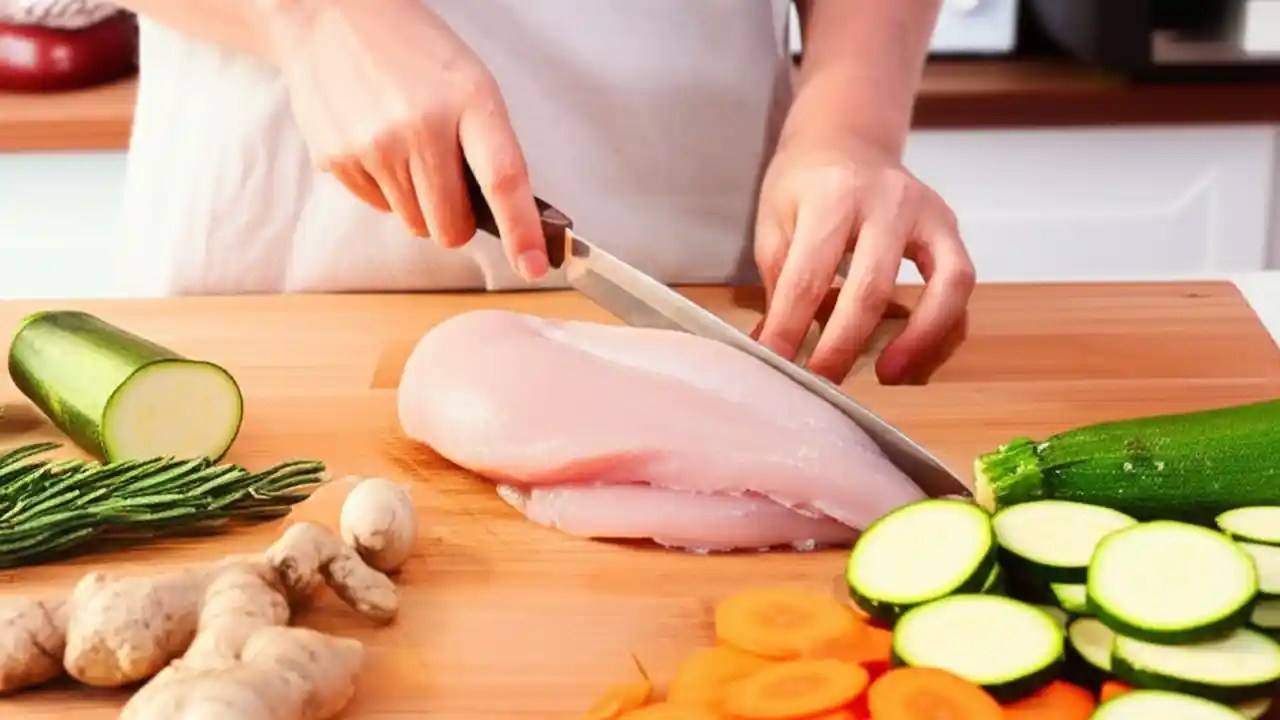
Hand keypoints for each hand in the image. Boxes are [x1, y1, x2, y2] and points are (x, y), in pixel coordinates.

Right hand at [261, 0, 548, 280]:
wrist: (330, 16)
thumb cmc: (413, 53)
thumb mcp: (470, 84)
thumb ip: (489, 147)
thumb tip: (505, 218)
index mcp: (469, 101)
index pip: (503, 179)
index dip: (522, 231)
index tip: (534, 266)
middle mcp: (420, 127)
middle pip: (450, 226)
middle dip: (456, 219)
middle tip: (448, 180)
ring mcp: (374, 146)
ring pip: (414, 224)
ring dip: (418, 202)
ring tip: (407, 147)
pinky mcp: (337, 159)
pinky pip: (378, 208)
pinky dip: (384, 189)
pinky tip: (377, 143)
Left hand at [753, 134, 974, 384]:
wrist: (846, 140)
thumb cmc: (805, 186)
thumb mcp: (775, 221)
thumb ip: (777, 282)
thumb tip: (774, 347)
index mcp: (833, 196)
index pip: (809, 274)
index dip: (790, 326)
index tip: (775, 362)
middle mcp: (889, 201)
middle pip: (873, 286)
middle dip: (845, 344)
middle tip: (824, 381)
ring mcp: (930, 213)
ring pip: (945, 285)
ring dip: (919, 340)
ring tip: (889, 375)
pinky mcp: (951, 230)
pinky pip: (961, 287)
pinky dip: (944, 327)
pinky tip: (915, 355)